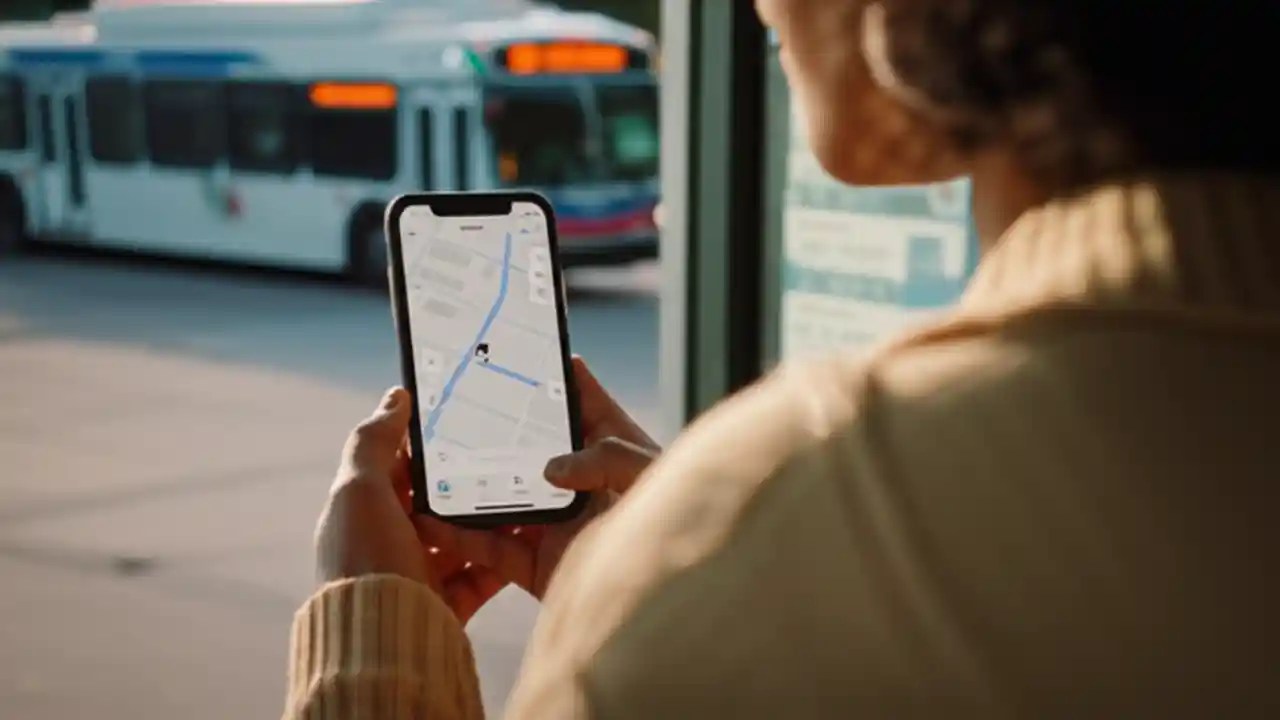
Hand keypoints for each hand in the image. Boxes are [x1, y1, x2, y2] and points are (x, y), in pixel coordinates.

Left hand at [314, 389, 504, 623]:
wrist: (382, 640)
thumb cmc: (363, 558)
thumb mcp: (358, 490)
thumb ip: (374, 441)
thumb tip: (395, 396)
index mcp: (367, 509)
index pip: (400, 465)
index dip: (428, 442)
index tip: (465, 418)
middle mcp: (392, 539)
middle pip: (440, 501)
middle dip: (471, 480)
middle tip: (509, 453)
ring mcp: (421, 572)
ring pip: (467, 535)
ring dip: (492, 518)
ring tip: (526, 492)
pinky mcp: (449, 602)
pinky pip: (484, 573)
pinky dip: (504, 558)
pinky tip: (528, 538)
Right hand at [415, 357, 659, 598]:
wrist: (668, 600)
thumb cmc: (677, 522)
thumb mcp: (649, 474)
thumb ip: (607, 459)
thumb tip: (553, 470)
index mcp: (612, 449)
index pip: (582, 400)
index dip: (554, 374)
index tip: (518, 348)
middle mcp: (579, 485)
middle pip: (527, 447)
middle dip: (491, 430)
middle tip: (448, 406)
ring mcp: (555, 526)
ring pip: (500, 498)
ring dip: (466, 486)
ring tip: (428, 466)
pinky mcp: (539, 566)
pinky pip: (493, 549)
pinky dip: (463, 538)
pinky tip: (436, 523)